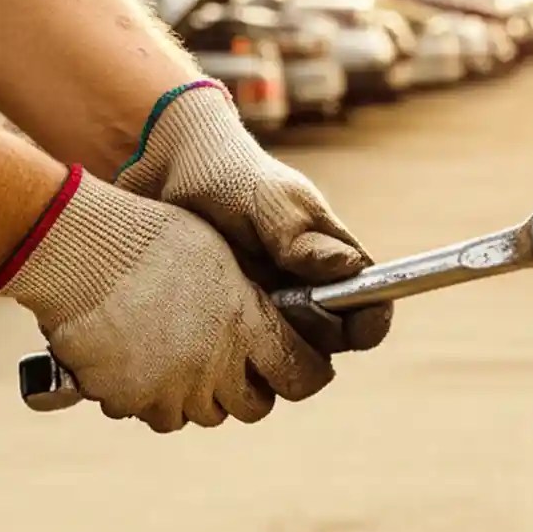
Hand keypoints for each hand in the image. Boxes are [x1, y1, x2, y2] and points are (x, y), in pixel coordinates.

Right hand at [0, 166, 332, 432]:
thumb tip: (262, 320)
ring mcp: (169, 388)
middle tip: (235, 369)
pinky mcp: (126, 400)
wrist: (83, 251)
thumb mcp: (222, 260)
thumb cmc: (154, 239)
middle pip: (252, 407)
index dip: (306, 375)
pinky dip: (146, 398)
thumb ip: (248, 303)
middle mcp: (215, 366)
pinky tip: (137, 364)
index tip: (303, 370)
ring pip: (198, 415)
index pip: (301, 375)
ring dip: (195, 397)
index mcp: (247, 326)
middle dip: (248, 392)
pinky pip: (146, 412)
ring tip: (179, 361)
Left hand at [115, 81, 391, 352]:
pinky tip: (206, 316)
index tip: (351, 327)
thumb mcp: (267, 200)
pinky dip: (229, 347)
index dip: (369, 324)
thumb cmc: (227, 175)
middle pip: (329, 342)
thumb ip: (301, 235)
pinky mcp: (228, 324)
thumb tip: (349, 268)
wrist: (161, 174)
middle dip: (308, 334)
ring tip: (232, 299)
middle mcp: (305, 292)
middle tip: (274, 300)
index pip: (371, 304)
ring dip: (266, 343)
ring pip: (284, 356)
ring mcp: (266, 310)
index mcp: (332, 260)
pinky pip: (239, 357)